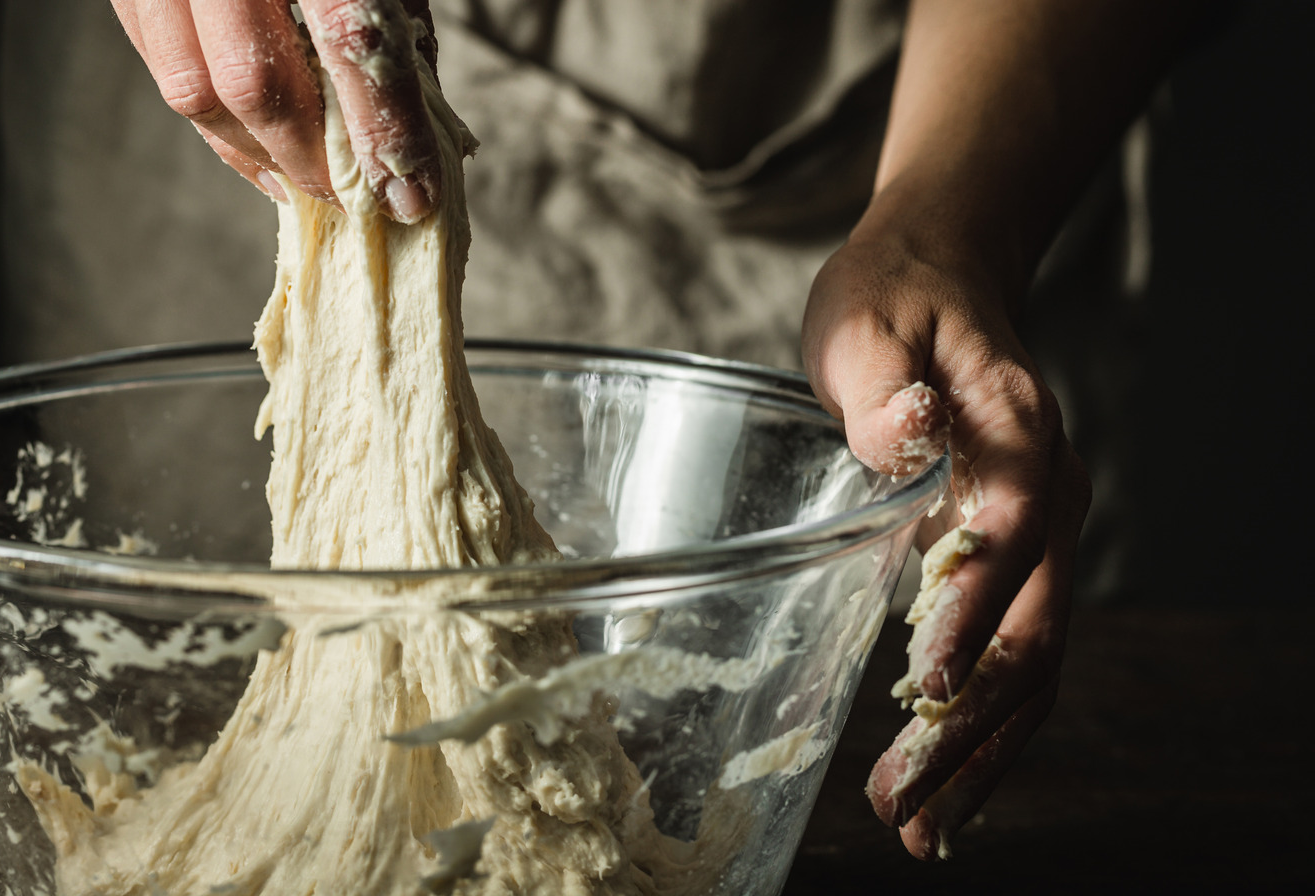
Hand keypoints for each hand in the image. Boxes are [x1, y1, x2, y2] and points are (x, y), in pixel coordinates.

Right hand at [111, 0, 441, 220]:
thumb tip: (417, 130)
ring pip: (193, 89)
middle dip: (310, 161)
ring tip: (303, 185)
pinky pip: (161, 67)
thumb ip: (396, 23)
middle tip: (354, 198)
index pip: (351, 39)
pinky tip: (254, 147)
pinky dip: (213, 123)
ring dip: (255, 157)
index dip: (385, 130)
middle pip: (255, 81)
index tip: (414, 195)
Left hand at [802, 223, 1090, 859]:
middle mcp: (1051, 493)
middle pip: (1033, 631)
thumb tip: (906, 438)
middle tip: (903, 808)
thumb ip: (885, 382)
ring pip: (1034, 664)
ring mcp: (1042, 532)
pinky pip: (1015, 655)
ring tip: (920, 828)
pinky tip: (940, 781)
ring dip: (980, 751)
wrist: (942, 275)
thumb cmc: (895, 298)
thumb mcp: (869, 319)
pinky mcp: (1015, 559)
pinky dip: (983, 724)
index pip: (1011, 535)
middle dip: (970, 727)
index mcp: (1018, 432)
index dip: (972, 615)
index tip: (921, 687)